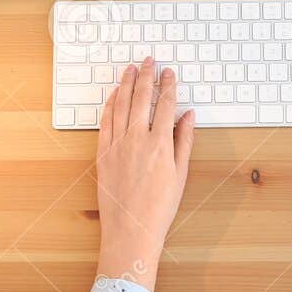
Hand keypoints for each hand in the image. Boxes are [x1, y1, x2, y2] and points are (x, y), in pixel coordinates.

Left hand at [95, 59, 195, 291]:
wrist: (131, 230)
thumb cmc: (159, 207)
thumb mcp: (180, 174)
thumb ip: (184, 140)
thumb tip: (189, 115)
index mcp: (160, 144)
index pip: (165, 104)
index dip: (168, 85)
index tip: (169, 73)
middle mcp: (137, 140)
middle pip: (141, 98)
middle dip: (146, 76)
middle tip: (149, 61)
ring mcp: (117, 145)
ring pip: (120, 105)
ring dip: (125, 83)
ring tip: (130, 69)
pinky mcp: (102, 153)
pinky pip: (105, 121)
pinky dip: (110, 104)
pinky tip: (114, 95)